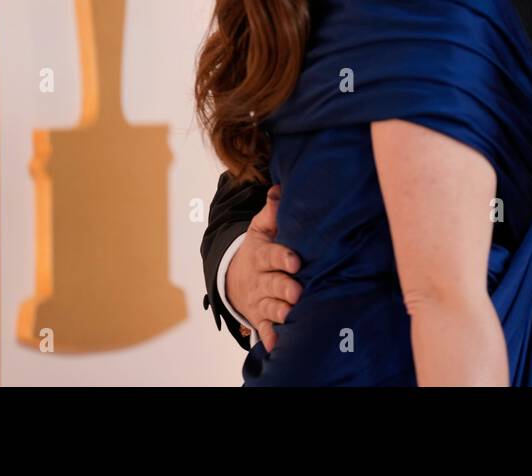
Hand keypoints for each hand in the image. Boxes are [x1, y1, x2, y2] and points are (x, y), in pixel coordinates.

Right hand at [224, 185, 303, 352]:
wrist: (234, 278)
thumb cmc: (258, 249)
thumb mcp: (259, 229)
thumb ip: (271, 212)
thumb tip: (279, 189)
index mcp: (260, 254)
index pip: (271, 255)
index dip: (282, 257)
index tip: (295, 260)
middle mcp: (259, 279)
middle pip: (272, 284)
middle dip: (284, 288)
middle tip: (297, 291)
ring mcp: (259, 299)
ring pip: (270, 307)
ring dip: (281, 311)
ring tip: (293, 314)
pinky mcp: (260, 316)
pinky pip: (264, 328)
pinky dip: (270, 336)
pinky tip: (277, 343)